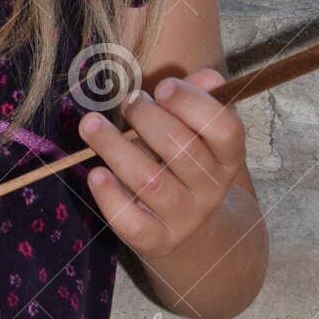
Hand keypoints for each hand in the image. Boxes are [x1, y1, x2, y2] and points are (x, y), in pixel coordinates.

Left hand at [77, 68, 246, 259]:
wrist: (193, 235)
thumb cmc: (186, 165)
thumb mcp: (198, 134)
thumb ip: (199, 100)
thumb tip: (209, 76)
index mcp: (227, 158)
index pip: (226, 129)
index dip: (194, 103)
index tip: (162, 87)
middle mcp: (211, 190)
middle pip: (182, 149)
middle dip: (147, 118)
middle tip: (129, 103)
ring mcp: (185, 218)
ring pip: (150, 182)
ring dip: (115, 147)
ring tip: (91, 124)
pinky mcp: (157, 242)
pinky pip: (133, 223)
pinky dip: (110, 197)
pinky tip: (96, 173)